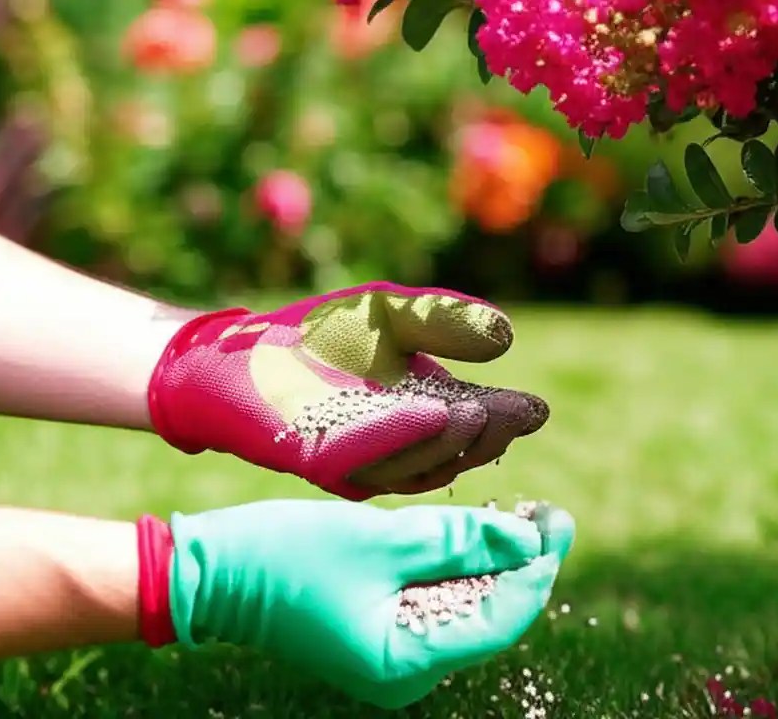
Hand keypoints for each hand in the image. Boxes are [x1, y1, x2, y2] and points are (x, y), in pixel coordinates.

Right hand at [135, 500, 574, 709]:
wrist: (211, 575)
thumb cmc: (287, 555)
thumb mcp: (383, 540)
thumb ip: (460, 541)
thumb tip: (530, 540)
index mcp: (406, 662)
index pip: (500, 618)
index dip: (537, 569)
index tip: (560, 522)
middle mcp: (406, 673)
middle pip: (489, 616)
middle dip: (521, 564)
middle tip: (548, 514)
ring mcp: (392, 659)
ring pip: (466, 609)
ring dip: (491, 564)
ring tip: (520, 518)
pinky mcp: (380, 638)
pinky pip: (437, 606)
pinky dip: (457, 571)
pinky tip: (475, 536)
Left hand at [147, 283, 548, 499]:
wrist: (241, 352)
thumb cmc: (320, 336)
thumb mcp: (394, 315)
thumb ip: (444, 320)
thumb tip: (504, 338)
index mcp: (428, 415)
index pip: (481, 424)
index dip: (510, 418)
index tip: (536, 408)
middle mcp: (403, 448)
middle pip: (457, 452)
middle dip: (489, 434)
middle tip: (513, 414)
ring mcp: (364, 462)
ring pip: (419, 462)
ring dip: (450, 438)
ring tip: (475, 410)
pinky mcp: (323, 462)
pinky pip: (369, 454)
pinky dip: (401, 435)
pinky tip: (428, 411)